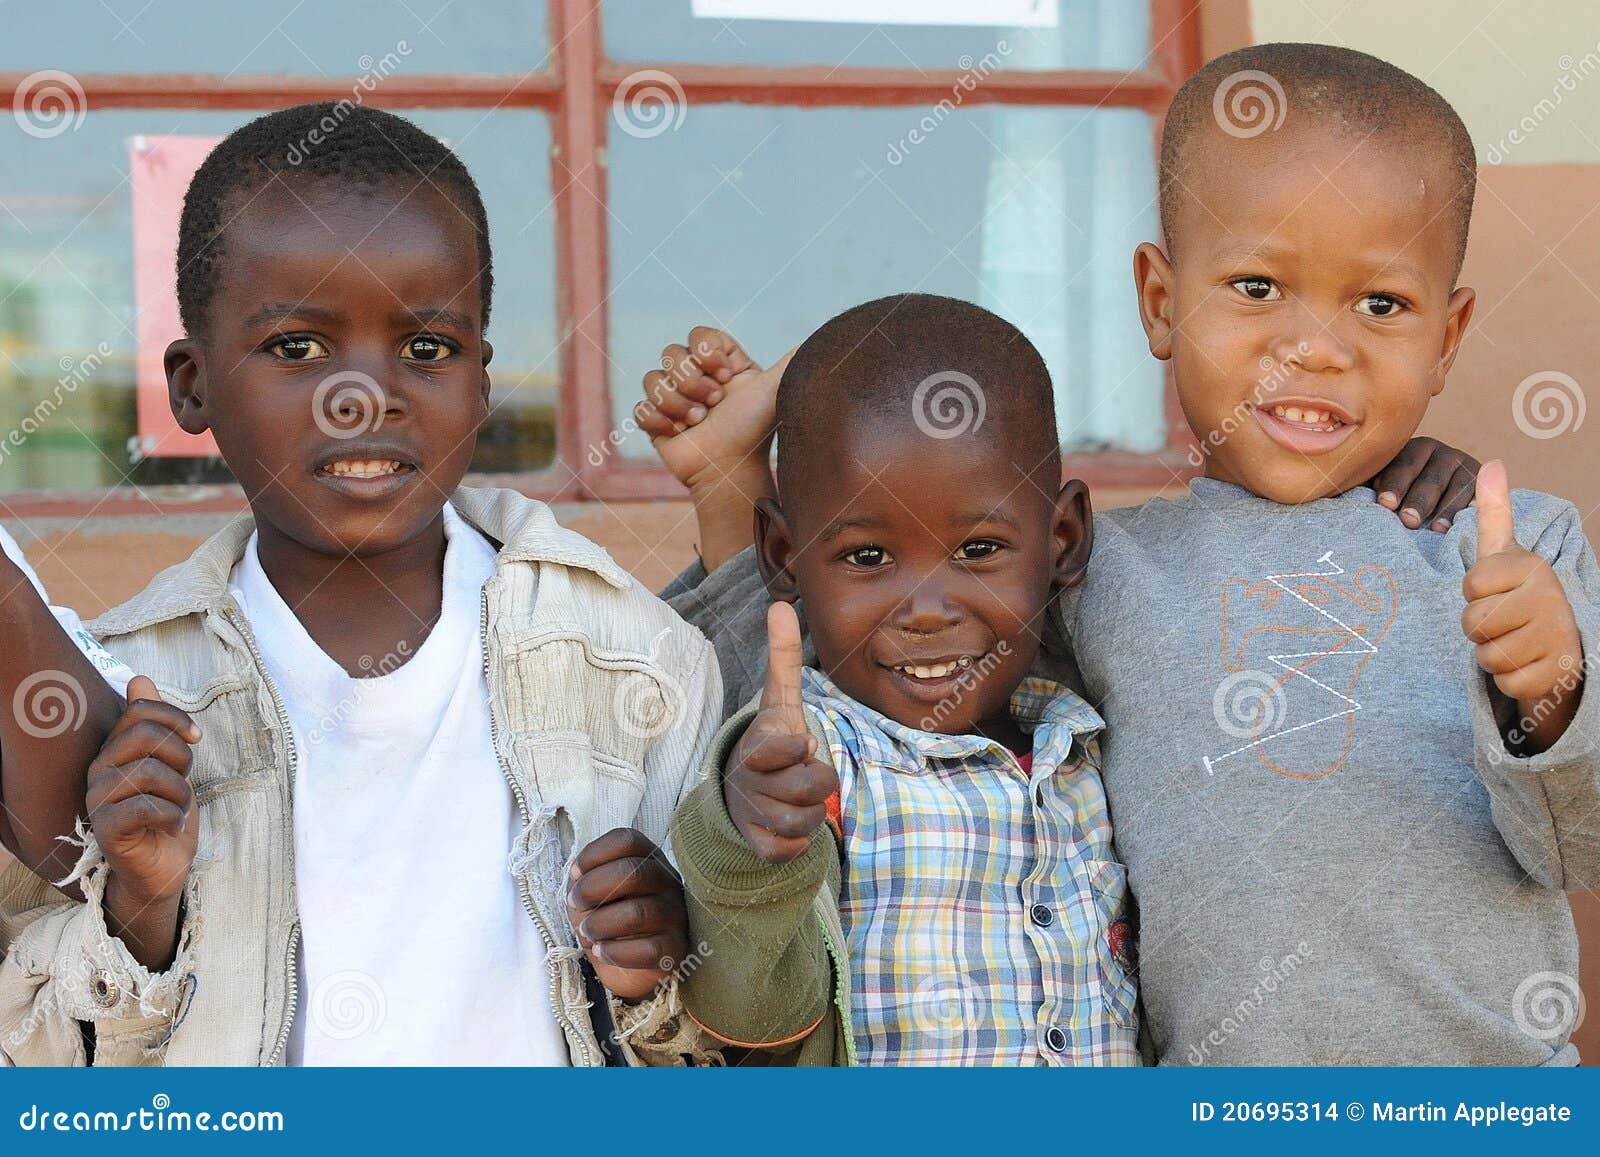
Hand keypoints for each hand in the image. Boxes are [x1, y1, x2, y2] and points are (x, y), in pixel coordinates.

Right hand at [88, 676, 200, 969]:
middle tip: (185, 780)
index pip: (138, 711)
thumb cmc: (166, 814)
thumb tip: (139, 680)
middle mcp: (100, 770)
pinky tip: (171, 824)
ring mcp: (99, 800)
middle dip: (181, 756)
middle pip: (145, 736)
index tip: (196, 738)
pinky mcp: (107, 829)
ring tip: (177, 808)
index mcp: (114, 751)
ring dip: (180, 792)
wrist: (163, 868)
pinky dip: (171, 815)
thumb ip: (155, 725)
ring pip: (150, 772)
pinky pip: (145, 807)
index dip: (175, 718)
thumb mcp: (170, 764)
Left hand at [567, 828, 689, 1002]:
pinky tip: (601, 952)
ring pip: (638, 912)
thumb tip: (580, 878)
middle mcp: (668, 882)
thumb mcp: (591, 893)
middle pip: (633, 871)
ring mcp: (675, 915)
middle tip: (576, 905)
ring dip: (599, 923)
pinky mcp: (674, 949)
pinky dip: (615, 952)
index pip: (628, 840)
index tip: (575, 874)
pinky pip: (648, 949)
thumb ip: (585, 878)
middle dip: (592, 888)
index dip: (594, 854)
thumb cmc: (607, 920)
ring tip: (587, 933)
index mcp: (648, 860)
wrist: (624, 966)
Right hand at [636, 326, 790, 495]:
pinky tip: (679, 434)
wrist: (730, 470)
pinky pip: (640, 408)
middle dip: (692, 380)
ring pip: (652, 379)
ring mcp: (674, 400)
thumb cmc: (753, 433)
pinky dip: (659, 421)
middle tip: (714, 403)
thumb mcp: (775, 390)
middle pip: (671, 353)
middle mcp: (696, 379)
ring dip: (676, 402)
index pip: (699, 335)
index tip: (724, 374)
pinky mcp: (656, 423)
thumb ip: (791, 362)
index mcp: (721, 366)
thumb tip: (817, 342)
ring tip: (698, 423)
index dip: (705, 350)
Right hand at [724, 602, 836, 863]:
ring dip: (812, 812)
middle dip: (819, 782)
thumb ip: (782, 656)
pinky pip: (786, 851)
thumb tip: (780, 604)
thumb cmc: (772, 740)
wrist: (742, 788)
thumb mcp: (780, 700)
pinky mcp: (756, 843)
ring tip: (801, 798)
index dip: (795, 749)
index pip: (778, 751)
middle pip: (805, 790)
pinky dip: (796, 843)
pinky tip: (791, 824)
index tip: (805, 742)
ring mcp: (751, 813)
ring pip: (801, 822)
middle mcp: (750, 781)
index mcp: (758, 746)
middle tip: (808, 774)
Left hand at [1371, 436, 1479, 530]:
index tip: (1384, 505)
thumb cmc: (1397, 498)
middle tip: (1406, 520)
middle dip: (1417, 499)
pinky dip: (1466, 514)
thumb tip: (1329, 491)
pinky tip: (1459, 529)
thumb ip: (1361, 489)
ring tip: (1433, 530)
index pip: (1401, 464)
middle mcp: (1438, 453)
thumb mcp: (1381, 488)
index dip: (1393, 484)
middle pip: (1429, 476)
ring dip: (1443, 510)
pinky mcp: (1481, 484)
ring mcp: (1463, 466)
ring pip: (1454, 487)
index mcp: (1408, 450)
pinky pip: (1476, 498)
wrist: (1439, 503)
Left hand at [1461, 461, 1583, 750]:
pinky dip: (1507, 679)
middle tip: (1502, 621)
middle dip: (1478, 628)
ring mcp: (1556, 636)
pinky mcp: (1556, 673)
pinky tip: (1525, 664)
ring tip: (1512, 641)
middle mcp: (1549, 598)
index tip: (1495, 592)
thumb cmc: (1519, 595)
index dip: (1474, 594)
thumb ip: (1494, 513)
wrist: (1560, 643)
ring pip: (1488, 654)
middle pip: (1474, 622)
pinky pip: (1506, 681)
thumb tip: (1492, 463)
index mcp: (1532, 567)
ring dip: (1491, 654)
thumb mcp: (1505, 554)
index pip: (1471, 586)